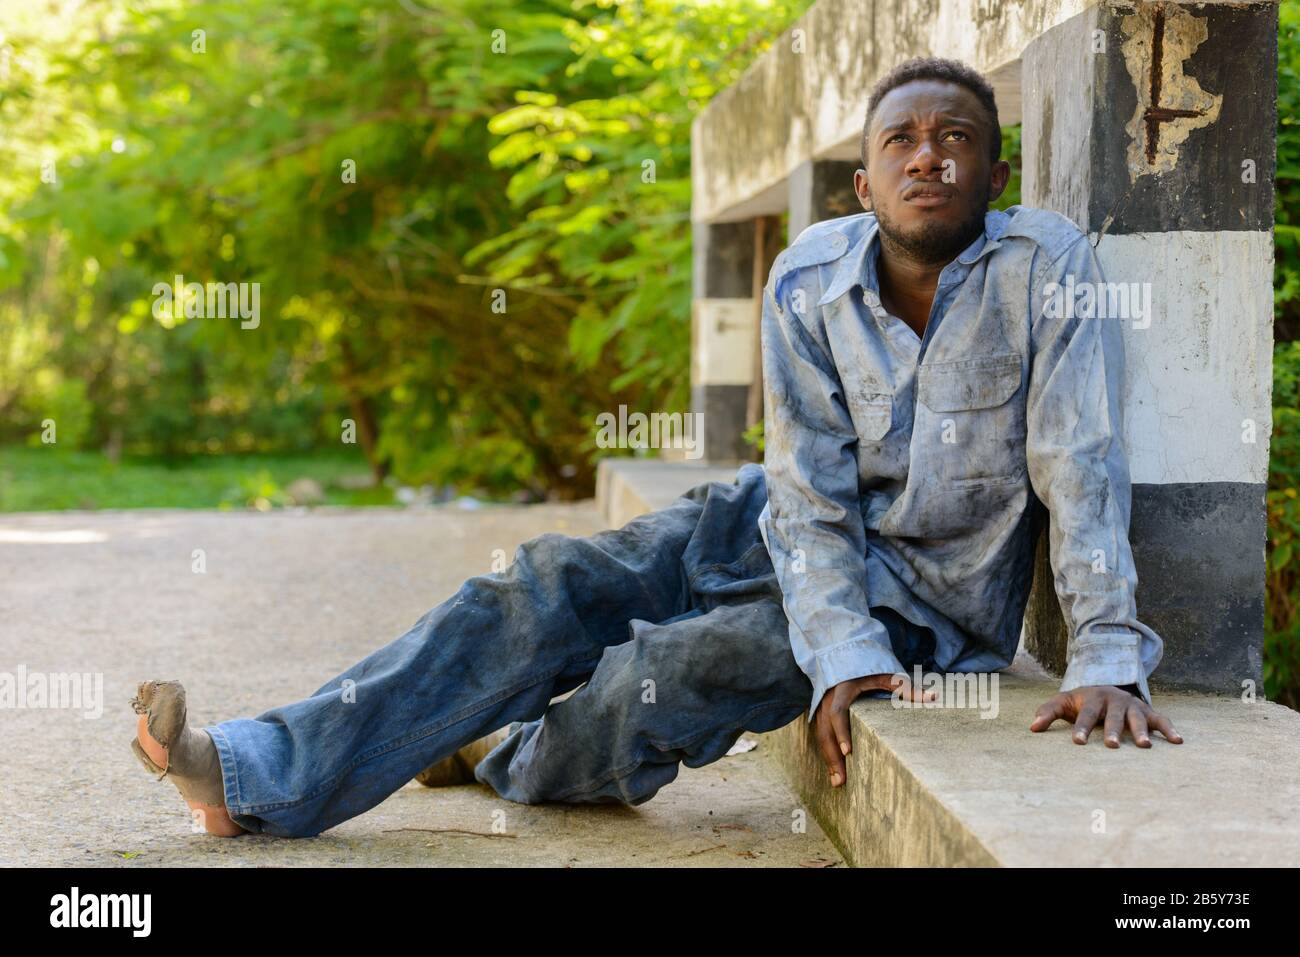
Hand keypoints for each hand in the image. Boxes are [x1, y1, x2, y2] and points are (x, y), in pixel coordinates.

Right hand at [815, 673, 935, 787]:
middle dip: (833, 756)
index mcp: (843, 689)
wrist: (844, 658)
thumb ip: (907, 687)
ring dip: (829, 761)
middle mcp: (827, 700)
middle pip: (826, 731)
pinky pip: (822, 738)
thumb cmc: (868, 668)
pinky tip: (835, 774)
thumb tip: (935, 697)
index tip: (848, 751)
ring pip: (821, 737)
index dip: (841, 731)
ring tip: (838, 783)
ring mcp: (821, 709)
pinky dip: (828, 756)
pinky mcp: (821, 717)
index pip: (838, 712)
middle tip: (842, 780)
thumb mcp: (887, 675)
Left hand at [1029, 685, 1183, 746]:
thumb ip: (1048, 713)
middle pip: (1114, 716)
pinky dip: (1169, 729)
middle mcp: (1115, 700)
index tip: (1079, 743)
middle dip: (1113, 730)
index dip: (1082, 728)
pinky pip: (1161, 719)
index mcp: (1093, 698)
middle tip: (1112, 746)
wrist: (1104, 687)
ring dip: (1141, 731)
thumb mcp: (1063, 703)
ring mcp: (1133, 705)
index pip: (1086, 714)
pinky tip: (1178, 741)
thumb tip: (1032, 728)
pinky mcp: (1148, 711)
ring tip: (1145, 747)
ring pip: (1138, 717)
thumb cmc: (1081, 702)